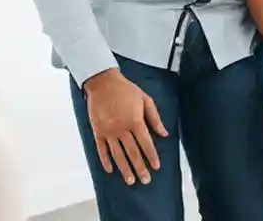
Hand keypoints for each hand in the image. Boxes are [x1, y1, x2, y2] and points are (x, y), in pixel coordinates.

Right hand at [83, 69, 168, 185]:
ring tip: (130, 181)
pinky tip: (110, 170)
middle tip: (145, 180)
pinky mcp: (97, 131)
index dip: (152, 156)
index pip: (146, 143)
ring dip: (124, 169)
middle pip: (132, 153)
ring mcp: (108, 131)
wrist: (103, 82)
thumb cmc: (126, 90)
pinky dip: (106, 161)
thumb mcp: (145, 99)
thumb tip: (164, 134)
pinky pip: (102, 150)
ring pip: (117, 154)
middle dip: (140, 168)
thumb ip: (155, 118)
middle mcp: (121, 129)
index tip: (156, 167)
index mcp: (135, 121)